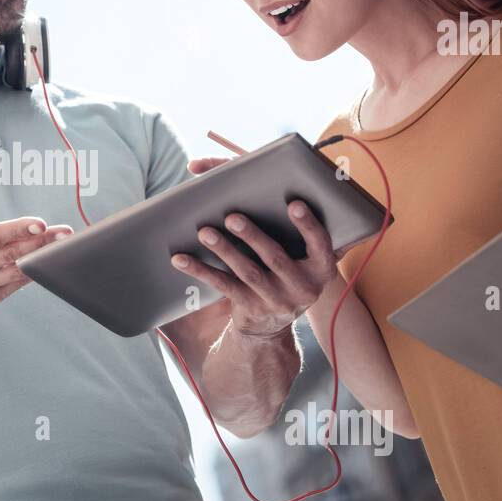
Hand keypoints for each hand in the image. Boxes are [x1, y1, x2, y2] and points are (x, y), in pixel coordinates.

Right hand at [0, 178, 72, 315]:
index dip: (17, 230)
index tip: (39, 223)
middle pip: (11, 254)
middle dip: (40, 243)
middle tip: (64, 233)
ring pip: (16, 272)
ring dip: (41, 259)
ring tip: (63, 246)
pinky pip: (14, 285)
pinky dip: (31, 274)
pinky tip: (47, 262)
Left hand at [171, 157, 344, 339]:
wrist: (272, 323)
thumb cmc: (281, 266)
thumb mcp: (297, 250)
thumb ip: (279, 212)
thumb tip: (240, 178)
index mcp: (321, 267)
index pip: (320, 243)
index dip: (308, 224)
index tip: (293, 203)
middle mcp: (304, 287)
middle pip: (277, 258)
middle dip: (253, 236)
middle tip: (232, 216)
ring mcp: (277, 300)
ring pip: (249, 272)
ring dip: (225, 250)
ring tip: (205, 231)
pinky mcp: (251, 307)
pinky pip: (224, 286)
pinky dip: (200, 270)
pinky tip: (180, 259)